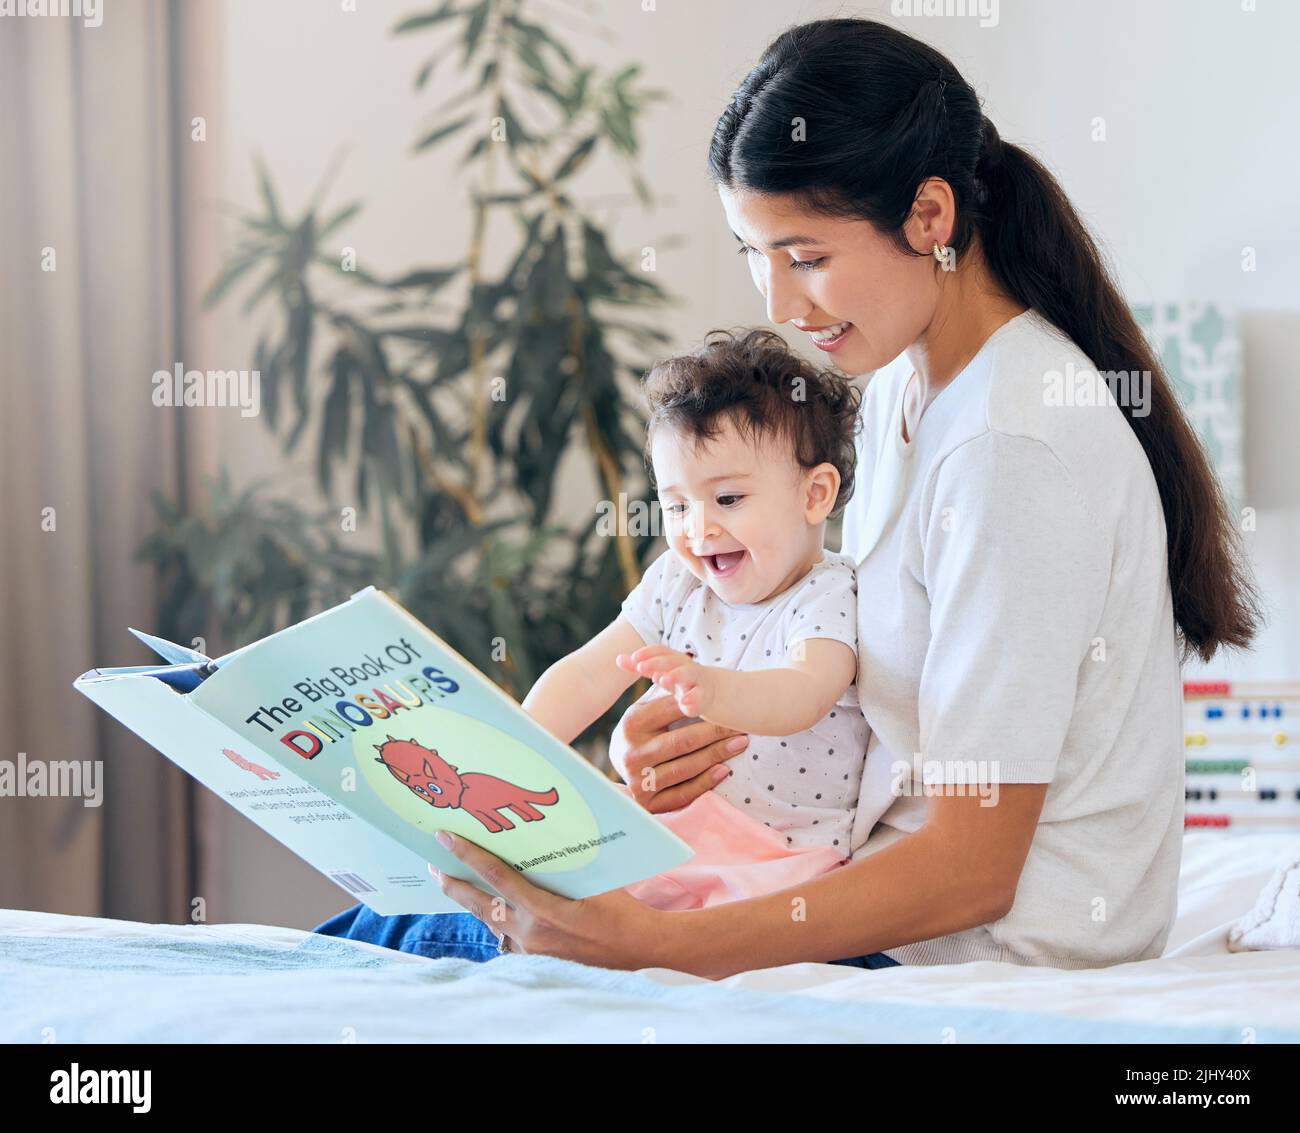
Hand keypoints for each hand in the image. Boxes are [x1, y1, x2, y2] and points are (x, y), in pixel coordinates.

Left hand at [427, 832, 675, 969]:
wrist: (640, 948)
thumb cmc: (621, 908)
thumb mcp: (592, 878)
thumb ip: (561, 863)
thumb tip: (540, 835)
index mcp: (542, 909)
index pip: (495, 876)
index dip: (467, 855)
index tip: (445, 838)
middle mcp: (529, 932)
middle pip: (479, 904)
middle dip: (452, 883)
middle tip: (433, 866)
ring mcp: (530, 950)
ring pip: (489, 922)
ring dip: (471, 903)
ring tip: (456, 885)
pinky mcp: (536, 959)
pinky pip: (506, 938)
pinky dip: (496, 922)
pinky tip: (492, 913)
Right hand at [606, 681, 748, 813]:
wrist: (622, 762)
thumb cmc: (644, 728)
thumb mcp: (647, 706)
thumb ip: (664, 687)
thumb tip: (687, 656)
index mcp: (630, 724)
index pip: (671, 712)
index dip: (701, 704)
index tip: (726, 702)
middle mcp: (631, 753)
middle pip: (682, 741)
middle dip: (716, 733)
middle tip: (741, 726)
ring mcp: (639, 781)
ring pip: (686, 768)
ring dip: (717, 755)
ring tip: (740, 743)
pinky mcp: (648, 803)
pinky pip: (684, 793)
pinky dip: (707, 781)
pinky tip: (724, 769)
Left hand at [616, 644, 718, 717]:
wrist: (717, 693)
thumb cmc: (684, 681)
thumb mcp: (662, 672)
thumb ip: (641, 666)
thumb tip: (617, 658)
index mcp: (674, 661)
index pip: (661, 651)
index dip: (648, 653)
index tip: (634, 657)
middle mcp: (686, 667)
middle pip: (672, 660)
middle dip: (656, 662)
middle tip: (641, 666)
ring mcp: (697, 681)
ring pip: (688, 673)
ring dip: (675, 675)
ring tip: (661, 680)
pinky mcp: (706, 697)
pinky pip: (701, 696)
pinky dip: (693, 699)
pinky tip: (685, 704)